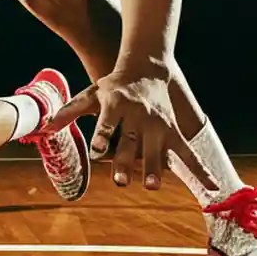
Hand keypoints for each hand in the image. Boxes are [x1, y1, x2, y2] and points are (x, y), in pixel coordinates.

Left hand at [45, 65, 218, 191]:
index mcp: (116, 104)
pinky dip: (200, 169)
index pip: (108, 121)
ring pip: (157, 149)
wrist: (148, 68)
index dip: (103, 136)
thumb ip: (69, 111)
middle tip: (120, 181)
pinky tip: (212, 187)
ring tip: (151, 186)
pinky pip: (188, 153)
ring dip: (155, 168)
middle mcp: (138, 116)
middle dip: (125, 161)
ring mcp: (158, 125)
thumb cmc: (113, 86)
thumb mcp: (90, 94)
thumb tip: (44, 126)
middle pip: (130, 141)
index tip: (98, 151)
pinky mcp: (173, 132)